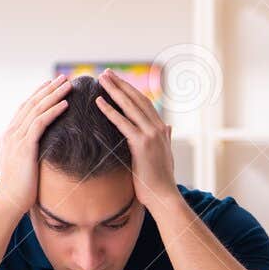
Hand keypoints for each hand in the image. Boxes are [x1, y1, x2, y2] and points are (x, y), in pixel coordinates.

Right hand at [0, 77, 71, 214]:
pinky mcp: (24, 146)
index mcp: (10, 135)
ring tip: (68, 84)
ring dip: (54, 95)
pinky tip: (65, 104)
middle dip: (48, 89)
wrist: (8, 202)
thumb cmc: (19, 190)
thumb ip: (28, 153)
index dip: (39, 95)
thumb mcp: (22, 165)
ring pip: (37, 109)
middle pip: (32, 103)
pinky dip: (53, 111)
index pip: (25, 108)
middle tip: (63, 77)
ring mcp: (16, 138)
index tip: (52, 85)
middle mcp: (11, 132)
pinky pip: (40, 123)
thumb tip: (40, 151)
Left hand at [95, 69, 176, 204]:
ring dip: (114, 91)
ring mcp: (151, 135)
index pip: (144, 103)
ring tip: (101, 80)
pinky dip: (110, 111)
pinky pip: (123, 123)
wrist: (164, 196)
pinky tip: (99, 102)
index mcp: (162, 129)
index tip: (118, 80)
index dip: (131, 90)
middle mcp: (158, 128)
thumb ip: (166, 139)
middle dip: (121, 84)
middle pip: (137, 99)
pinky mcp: (141, 144)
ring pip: (130, 106)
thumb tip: (169, 127)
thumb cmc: (160, 180)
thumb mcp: (165, 155)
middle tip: (106, 72)